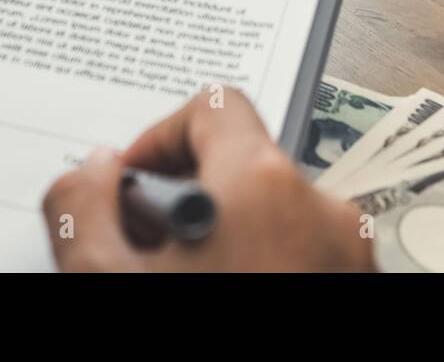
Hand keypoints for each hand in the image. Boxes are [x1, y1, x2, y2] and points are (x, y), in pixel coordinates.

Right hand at [42, 89, 375, 271]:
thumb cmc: (197, 345)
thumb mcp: (103, 282)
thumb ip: (83, 207)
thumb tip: (92, 170)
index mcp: (267, 188)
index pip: (213, 106)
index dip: (158, 137)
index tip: (133, 184)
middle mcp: (325, 211)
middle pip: (243, 162)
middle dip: (191, 195)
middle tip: (151, 249)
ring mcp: (351, 255)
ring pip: (274, 213)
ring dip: (228, 233)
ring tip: (188, 276)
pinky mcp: (361, 282)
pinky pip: (304, 248)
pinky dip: (265, 258)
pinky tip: (228, 287)